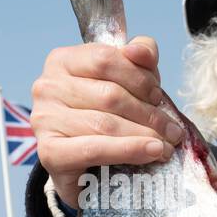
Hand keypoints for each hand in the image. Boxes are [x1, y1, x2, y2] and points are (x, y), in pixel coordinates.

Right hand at [32, 37, 184, 207]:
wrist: (82, 166)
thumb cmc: (104, 116)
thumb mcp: (125, 82)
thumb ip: (139, 60)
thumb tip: (139, 50)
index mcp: (63, 61)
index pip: (106, 59)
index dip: (140, 77)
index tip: (159, 97)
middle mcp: (47, 87)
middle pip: (109, 94)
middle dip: (148, 113)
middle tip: (172, 130)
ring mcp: (44, 119)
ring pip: (105, 124)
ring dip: (144, 135)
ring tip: (167, 145)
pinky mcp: (48, 152)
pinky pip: (94, 149)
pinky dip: (128, 150)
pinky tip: (151, 152)